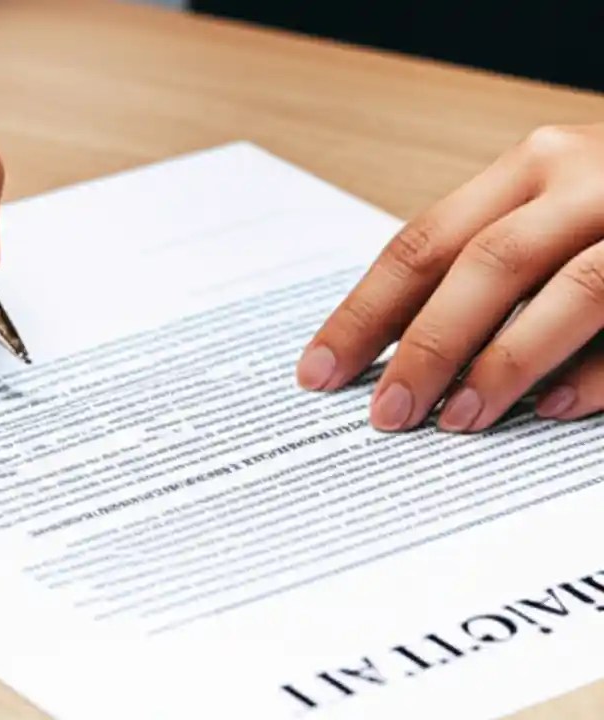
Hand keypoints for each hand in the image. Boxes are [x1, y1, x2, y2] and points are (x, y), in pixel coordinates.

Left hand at [297, 123, 603, 431]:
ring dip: (507, 363)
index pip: (424, 242)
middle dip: (427, 346)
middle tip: (385, 413)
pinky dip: (599, 372)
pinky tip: (552, 411)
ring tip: (455, 421)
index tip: (320, 370)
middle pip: (487, 265)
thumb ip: (487, 263)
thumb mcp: (549, 210)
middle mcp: (587, 178)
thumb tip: (394, 351)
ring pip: (574, 291)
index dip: (366, 311)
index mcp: (530, 166)